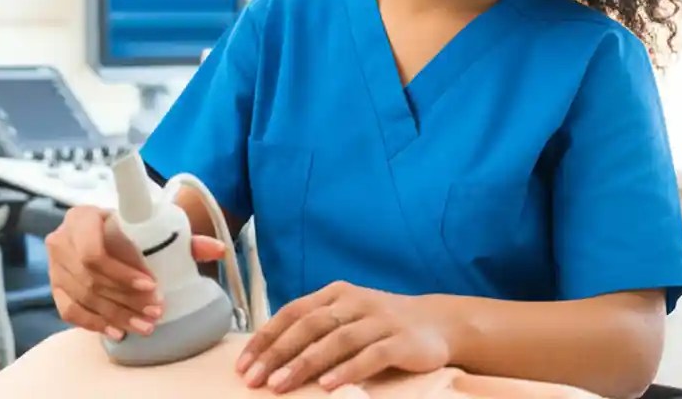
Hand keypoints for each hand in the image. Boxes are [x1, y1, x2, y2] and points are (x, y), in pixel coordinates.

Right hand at [45, 205, 224, 340]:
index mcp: (82, 216)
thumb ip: (185, 238)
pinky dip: (93, 323)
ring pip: (83, 297)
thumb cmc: (129, 228)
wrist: (103, 230)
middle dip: (126, 300)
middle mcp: (61, 238)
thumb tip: (218, 250)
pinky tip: (116, 331)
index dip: (122, 273)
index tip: (151, 286)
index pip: (95, 250)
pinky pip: (69, 310)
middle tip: (155, 313)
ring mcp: (54, 265)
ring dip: (115, 315)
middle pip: (91, 278)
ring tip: (144, 326)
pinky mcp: (55, 286)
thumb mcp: (152, 226)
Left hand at [236, 281, 454, 393]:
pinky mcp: (402, 341)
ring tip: (281, 385)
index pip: (292, 312)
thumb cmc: (380, 324)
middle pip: (309, 326)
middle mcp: (354, 302)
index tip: (243, 363)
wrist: (438, 323)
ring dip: (305, 364)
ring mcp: (379, 320)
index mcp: (335, 294)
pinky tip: (327, 386)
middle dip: (277, 353)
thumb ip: (314, 327)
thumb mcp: (346, 316)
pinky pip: (371, 356)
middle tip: (254, 378)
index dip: (266, 337)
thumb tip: (269, 354)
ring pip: (336, 340)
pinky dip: (347, 370)